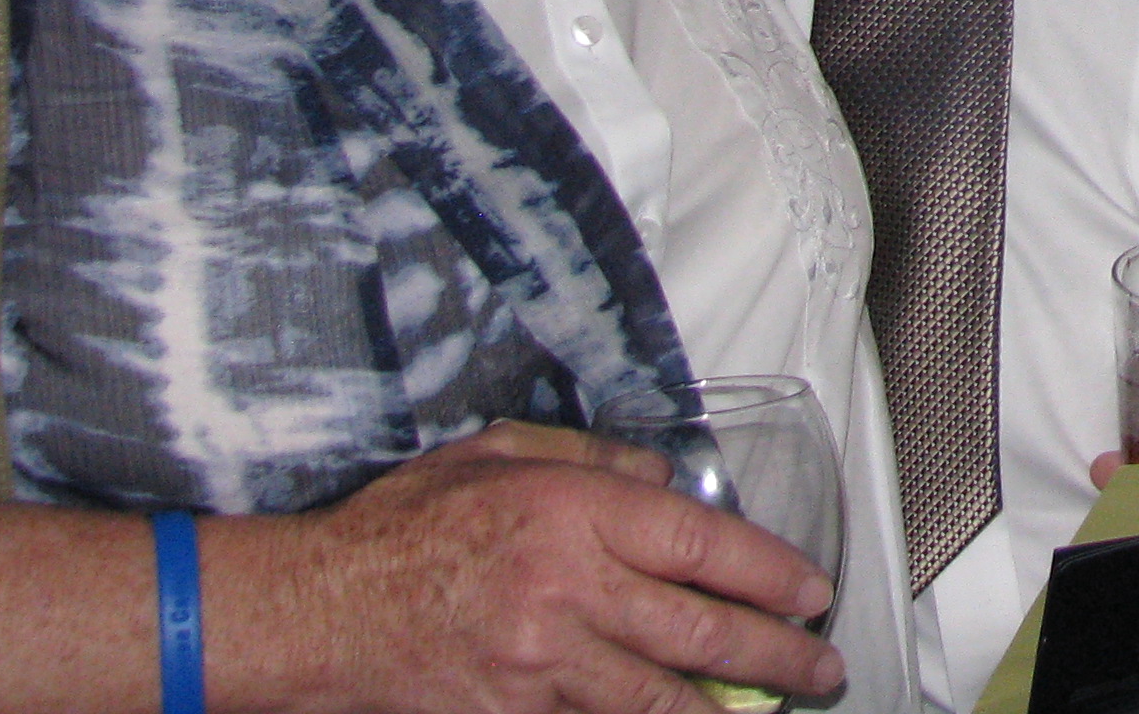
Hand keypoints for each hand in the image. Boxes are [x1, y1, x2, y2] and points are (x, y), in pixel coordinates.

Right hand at [224, 420, 845, 713]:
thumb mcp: (501, 452)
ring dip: (724, 710)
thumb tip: (670, 477)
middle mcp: (568, 590)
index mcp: (573, 513)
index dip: (769, 573)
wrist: (318, 609)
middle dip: (775, 653)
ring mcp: (540, 664)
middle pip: (698, 630)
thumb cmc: (405, 525)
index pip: (702, 546)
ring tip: (772, 712)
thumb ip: (595, 457)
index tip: (812, 591)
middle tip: (820, 665)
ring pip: (657, 697)